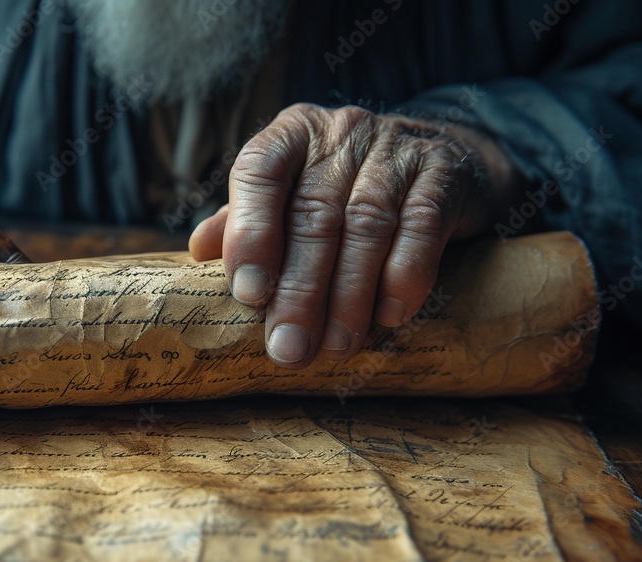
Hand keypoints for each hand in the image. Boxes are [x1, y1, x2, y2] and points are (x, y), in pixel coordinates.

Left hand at [189, 104, 519, 367]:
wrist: (440, 159)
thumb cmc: (344, 188)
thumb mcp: (291, 194)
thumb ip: (246, 221)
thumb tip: (199, 249)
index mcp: (291, 135)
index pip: (259, 173)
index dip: (250, 233)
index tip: (248, 296)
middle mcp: (341, 132)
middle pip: (313, 215)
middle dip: (299, 290)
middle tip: (289, 349)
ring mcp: (395, 147)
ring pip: (366, 226)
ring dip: (349, 297)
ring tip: (337, 347)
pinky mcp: (443, 171)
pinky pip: (422, 227)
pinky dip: (404, 276)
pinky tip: (390, 316)